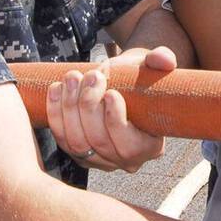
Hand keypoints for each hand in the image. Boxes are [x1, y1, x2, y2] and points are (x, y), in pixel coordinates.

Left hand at [46, 46, 174, 171]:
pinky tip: (56, 89)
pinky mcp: (78, 153)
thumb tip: (165, 60)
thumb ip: (163, 60)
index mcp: (150, 146)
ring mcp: (99, 159)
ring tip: (73, 78)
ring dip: (70, 108)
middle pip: (100, 142)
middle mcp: (125, 160)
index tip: (111, 93)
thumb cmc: (142, 77)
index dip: (116, 122)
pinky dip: (56, 114)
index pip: (130, 146)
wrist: (123, 83)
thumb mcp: (154, 66)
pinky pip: (62, 138)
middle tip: (92, 75)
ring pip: (77, 142)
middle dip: (90, 107)